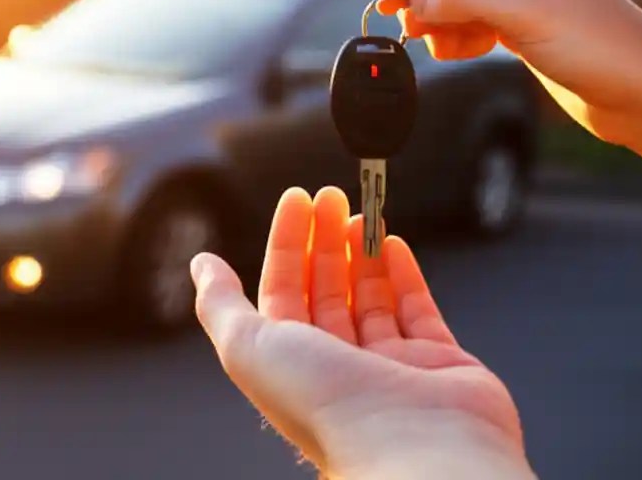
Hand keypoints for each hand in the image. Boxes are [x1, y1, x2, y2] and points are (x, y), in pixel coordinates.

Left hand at [192, 187, 535, 479]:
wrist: (413, 445)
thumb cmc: (329, 405)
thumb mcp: (248, 346)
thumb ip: (221, 304)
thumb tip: (201, 265)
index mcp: (292, 365)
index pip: (283, 291)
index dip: (287, 243)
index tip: (297, 199)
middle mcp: (339, 367)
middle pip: (326, 289)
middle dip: (325, 239)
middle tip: (330, 196)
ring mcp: (391, 365)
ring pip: (371, 296)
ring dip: (363, 251)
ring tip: (361, 211)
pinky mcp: (440, 363)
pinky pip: (418, 310)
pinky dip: (405, 275)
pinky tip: (395, 243)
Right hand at [374, 0, 641, 238]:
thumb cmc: (603, 46)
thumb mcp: (526, 14)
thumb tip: (415, 0)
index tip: (388, 1)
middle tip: (404, 29)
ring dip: (436, 21)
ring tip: (430, 45)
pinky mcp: (522, 29)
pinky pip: (470, 25)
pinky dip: (454, 39)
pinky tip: (452, 54)